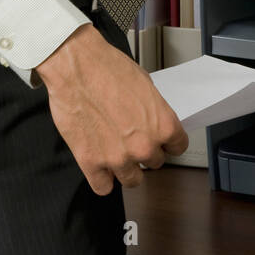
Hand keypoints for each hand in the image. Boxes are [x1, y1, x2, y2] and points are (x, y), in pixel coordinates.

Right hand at [34, 24, 188, 194]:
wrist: (76, 66)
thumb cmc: (108, 68)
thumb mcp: (145, 84)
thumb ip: (153, 111)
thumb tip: (152, 121)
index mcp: (163, 125)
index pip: (178, 147)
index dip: (168, 142)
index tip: (161, 141)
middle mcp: (144, 146)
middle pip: (155, 162)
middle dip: (144, 150)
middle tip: (131, 137)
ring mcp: (118, 158)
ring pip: (132, 180)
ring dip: (126, 168)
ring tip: (116, 151)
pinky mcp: (91, 163)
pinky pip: (103, 187)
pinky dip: (102, 179)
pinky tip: (100, 166)